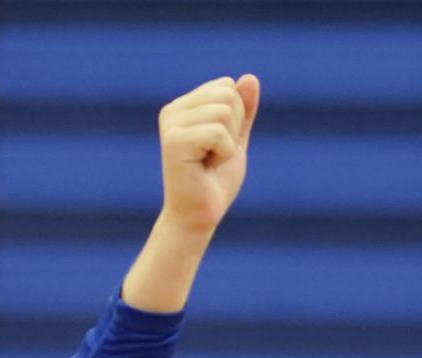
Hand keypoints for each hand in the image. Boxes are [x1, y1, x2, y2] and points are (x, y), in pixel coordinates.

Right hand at [157, 74, 259, 235]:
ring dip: (228, 143)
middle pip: (228, 94)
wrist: (198, 216)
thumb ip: (243, 110)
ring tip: (209, 161)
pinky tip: (206, 167)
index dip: (236, 119)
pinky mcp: (174, 140)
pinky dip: (223, 154)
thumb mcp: (235, 140)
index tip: (218, 145)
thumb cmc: (214, 181)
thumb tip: (250, 78)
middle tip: (215, 155)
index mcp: (184, 106)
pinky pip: (218, 132)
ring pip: (224, 111)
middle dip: (234, 128)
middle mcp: (173, 110)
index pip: (228, 86)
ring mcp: (171, 123)